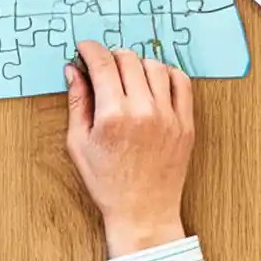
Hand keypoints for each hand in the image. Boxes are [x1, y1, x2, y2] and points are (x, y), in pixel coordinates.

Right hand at [65, 41, 194, 256]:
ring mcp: (169, 116)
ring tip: (127, 76)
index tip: (85, 49)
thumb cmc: (107, 182)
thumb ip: (77, 102)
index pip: (102, 63)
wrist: (142, 211)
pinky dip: (167, 73)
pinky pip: (181, 82)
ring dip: (137, 64)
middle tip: (103, 67)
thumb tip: (73, 70)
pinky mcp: (186, 123)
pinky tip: (154, 81)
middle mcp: (143, 111)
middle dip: (111, 56)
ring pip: (155, 66)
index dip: (90, 49)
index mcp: (113, 116)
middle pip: (128, 59)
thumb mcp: (78, 143)